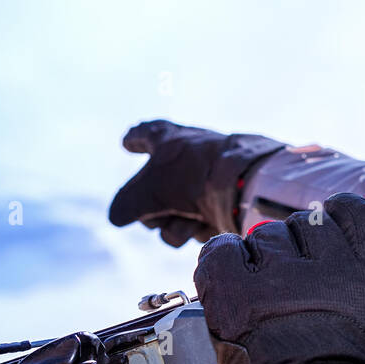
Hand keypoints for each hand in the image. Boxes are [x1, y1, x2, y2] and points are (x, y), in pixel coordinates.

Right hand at [108, 120, 279, 246]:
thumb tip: (117, 216)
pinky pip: (192, 227)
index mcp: (171, 139)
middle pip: (151, 191)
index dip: (135, 139)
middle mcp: (189, 159)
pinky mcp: (221, 208)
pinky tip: (207, 224)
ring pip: (169, 215)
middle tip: (161, 208)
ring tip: (190, 218)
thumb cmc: (194, 176)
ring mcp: (205, 185)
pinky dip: (194, 230)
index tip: (127, 142)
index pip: (146, 134)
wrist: (247, 187)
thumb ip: (126, 203)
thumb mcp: (149, 189)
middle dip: (151, 208)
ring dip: (173, 224)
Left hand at [195, 192, 364, 363]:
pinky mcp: (232, 294)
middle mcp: (324, 266)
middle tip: (291, 283)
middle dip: (297, 246)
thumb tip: (350, 260)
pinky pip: (220, 249)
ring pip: (263, 236)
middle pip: (303, 223)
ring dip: (261, 259)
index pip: (352, 211)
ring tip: (262, 295)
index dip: (336, 216)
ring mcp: (276, 278)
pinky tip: (230, 280)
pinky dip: (222, 259)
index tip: (328, 231)